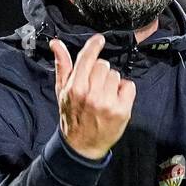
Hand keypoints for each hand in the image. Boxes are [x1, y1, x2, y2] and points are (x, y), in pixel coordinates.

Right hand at [50, 32, 135, 159]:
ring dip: (112, 83)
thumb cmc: (72, 117)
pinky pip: (129, 86)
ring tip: (104, 97)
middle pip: (103, 65)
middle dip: (101, 73)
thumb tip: (56, 44)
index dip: (94, 45)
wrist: (81, 146)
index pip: (87, 57)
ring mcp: (107, 103)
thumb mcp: (62, 92)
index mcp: (75, 87)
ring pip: (116, 75)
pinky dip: (124, 92)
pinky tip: (115, 101)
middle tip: (96, 87)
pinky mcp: (121, 111)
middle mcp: (91, 94)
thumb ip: (63, 66)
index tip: (100, 39)